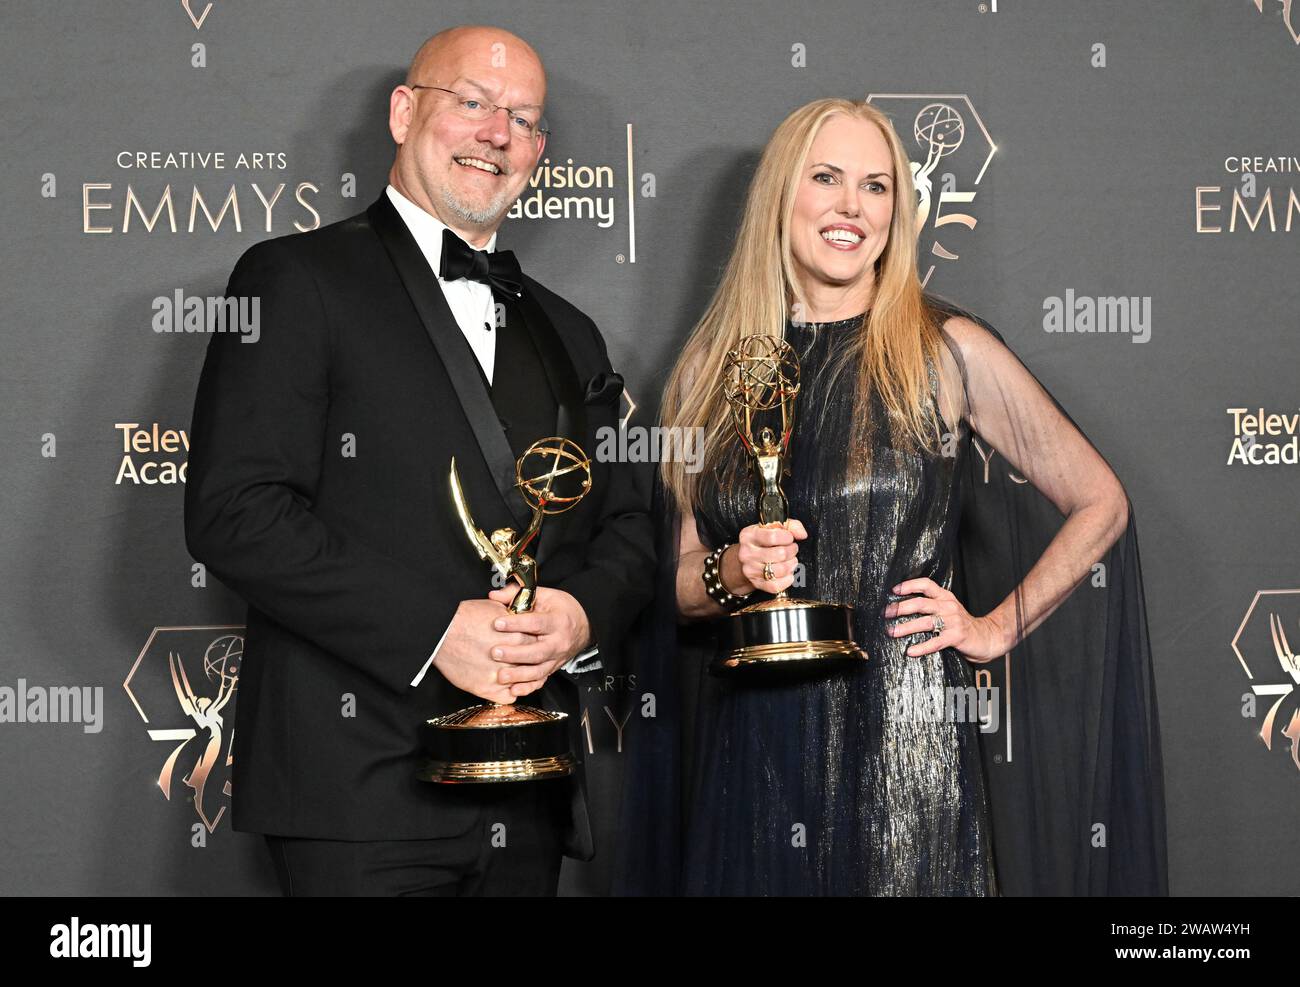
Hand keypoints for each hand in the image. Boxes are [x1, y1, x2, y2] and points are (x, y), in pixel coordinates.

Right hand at [432, 598, 535, 703]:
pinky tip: (506, 686)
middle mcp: (513, 658)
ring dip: (521, 679)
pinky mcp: (487, 689)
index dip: (534, 645)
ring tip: (516, 674)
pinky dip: (509, 694)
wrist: (441, 632)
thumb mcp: (495, 607)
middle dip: (529, 662)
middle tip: (523, 660)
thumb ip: (514, 614)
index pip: (537, 645)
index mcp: (518, 637)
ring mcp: (500, 676)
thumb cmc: (463, 617)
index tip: (530, 646)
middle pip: (532, 665)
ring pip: (523, 683)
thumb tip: (523, 615)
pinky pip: (509, 698)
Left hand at [485, 586, 591, 697]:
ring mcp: (556, 658)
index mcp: (557, 621)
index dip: (516, 623)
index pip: (536, 623)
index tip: (497, 623)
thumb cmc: (561, 608)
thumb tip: (493, 595)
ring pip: (539, 671)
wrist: (585, 625)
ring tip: (500, 676)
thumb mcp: (544, 595)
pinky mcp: (553, 669)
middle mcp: (559, 642)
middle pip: (538, 651)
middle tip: (495, 652)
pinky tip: (513, 691)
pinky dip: (527, 688)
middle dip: (515, 654)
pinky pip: (541, 681)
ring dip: (519, 675)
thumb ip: (518, 594)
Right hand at [731, 519, 807, 594]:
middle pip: (780, 554)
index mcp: (749, 535)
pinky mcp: (756, 583)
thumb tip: (802, 534)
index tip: (789, 538)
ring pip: (781, 570)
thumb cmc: (763, 541)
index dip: (787, 537)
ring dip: (792, 564)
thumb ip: (791, 526)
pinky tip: (787, 573)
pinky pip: (776, 585)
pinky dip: (787, 580)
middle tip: (792, 549)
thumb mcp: (773, 527)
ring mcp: (750, 569)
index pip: (772, 537)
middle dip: (792, 551)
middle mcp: (747, 553)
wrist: (748, 558)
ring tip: (791, 560)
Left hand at [883, 577, 1008, 663]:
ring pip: (925, 622)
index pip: (926, 584)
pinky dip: (922, 647)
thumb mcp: (948, 609)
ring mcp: (953, 621)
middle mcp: (948, 606)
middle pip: (920, 603)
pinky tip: (910, 651)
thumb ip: (931, 606)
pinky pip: (936, 642)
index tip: (894, 590)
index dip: (909, 585)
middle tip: (886, 613)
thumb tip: (901, 608)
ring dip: (906, 627)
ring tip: (891, 632)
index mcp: (945, 596)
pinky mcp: (956, 636)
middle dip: (900, 608)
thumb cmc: (961, 624)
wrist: (987, 636)